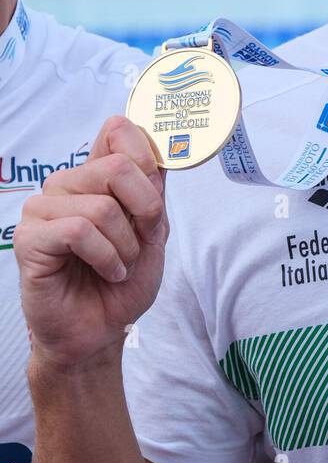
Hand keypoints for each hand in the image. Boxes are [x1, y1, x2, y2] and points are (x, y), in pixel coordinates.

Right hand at [14, 116, 167, 369]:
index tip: (155, 195)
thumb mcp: (152, 233)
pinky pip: (79, 231)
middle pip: (117, 167)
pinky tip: (107, 272)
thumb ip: (154, 192)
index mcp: (94, 177)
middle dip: (144, 212)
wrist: (100, 332)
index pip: (116, 130)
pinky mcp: (30, 238)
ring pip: (101, 205)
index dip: (146, 157)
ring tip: (119, 266)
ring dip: (125, 245)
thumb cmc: (121, 283)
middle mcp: (65, 184)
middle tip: (141, 244)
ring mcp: (43, 209)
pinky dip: (105, 257)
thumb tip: (162, 153)